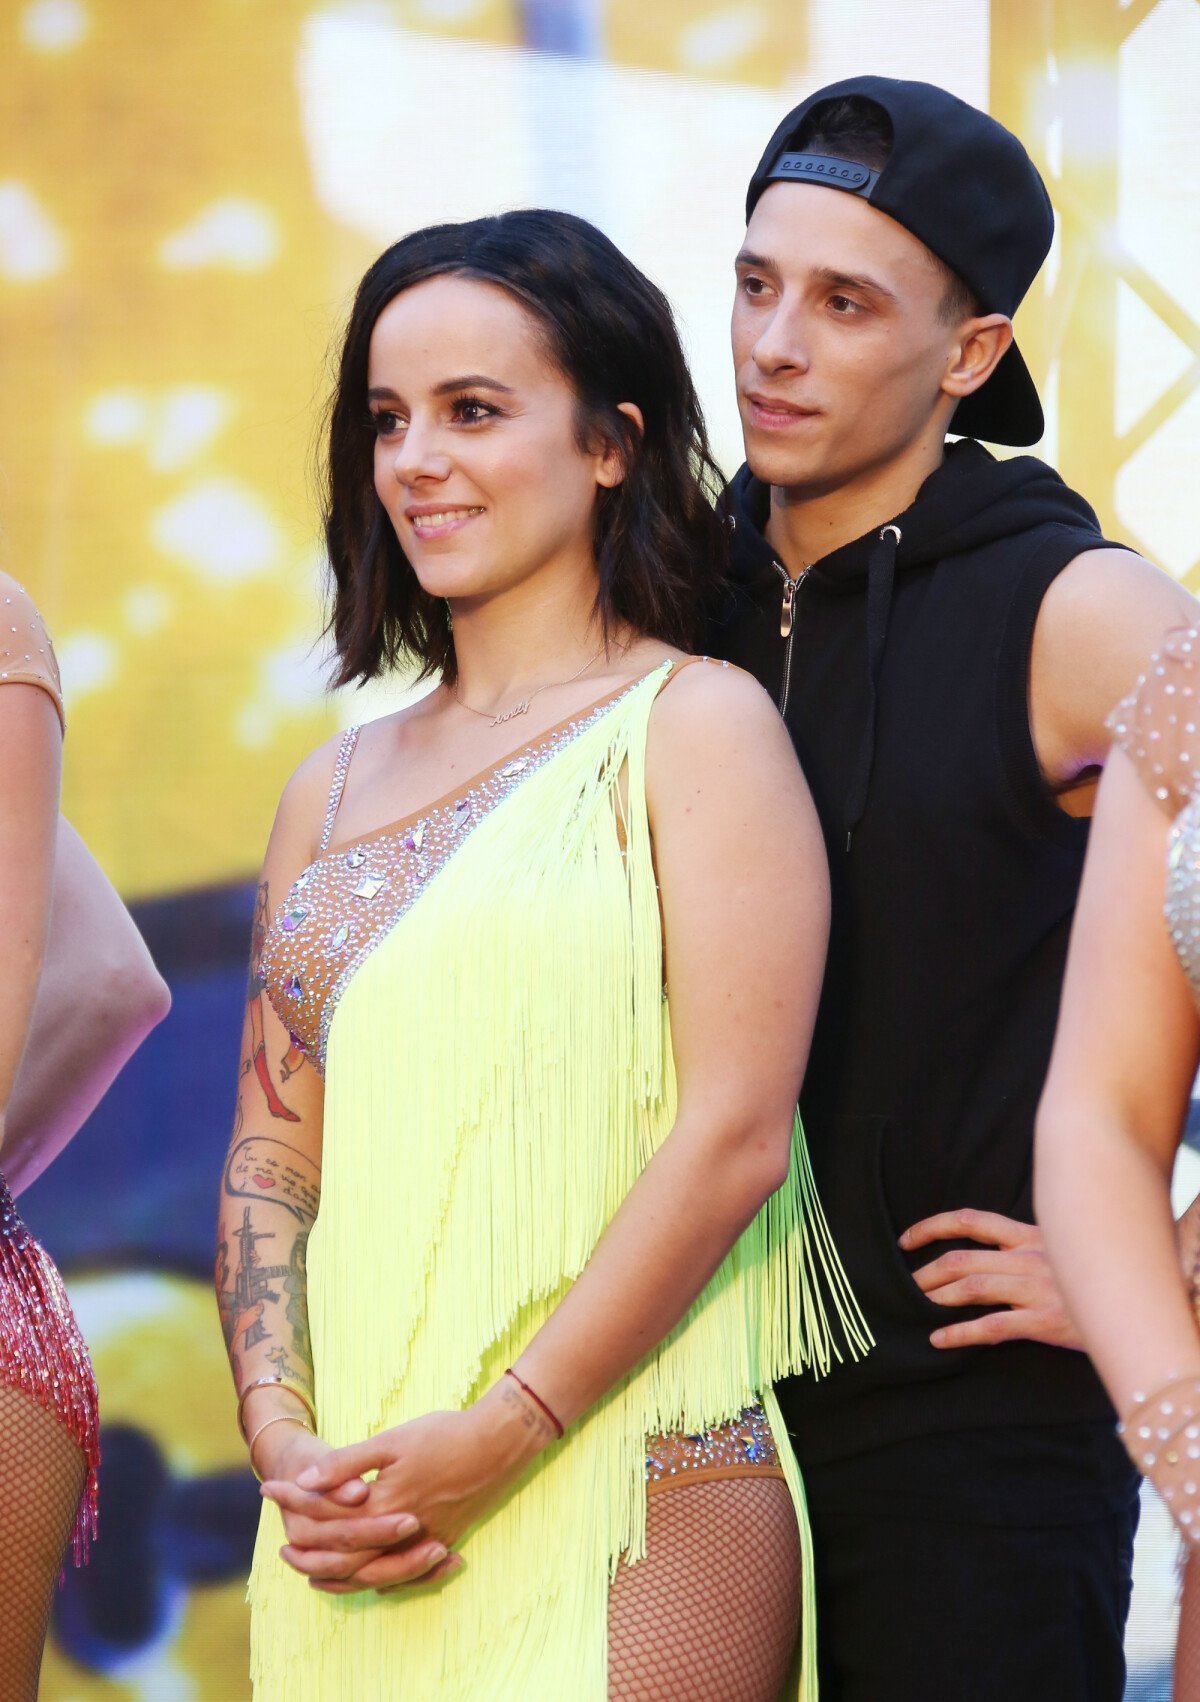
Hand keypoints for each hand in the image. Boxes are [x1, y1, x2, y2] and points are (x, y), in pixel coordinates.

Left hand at [262, 1377, 554, 1592]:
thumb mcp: (392, 1441)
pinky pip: (400, 1576)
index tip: (269, 1489)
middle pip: (342, 1556)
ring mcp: (421, 1542)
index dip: (294, 1500)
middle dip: (308, 1552)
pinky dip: (376, 1580)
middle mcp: (398, 1533)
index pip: (325, 1514)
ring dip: (337, 1576)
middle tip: (282, 1548)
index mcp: (382, 1505)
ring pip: (370, 1574)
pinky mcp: (441, 1542)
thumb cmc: (445, 1434)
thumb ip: (349, 1464)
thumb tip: (308, 1478)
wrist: (499, 1443)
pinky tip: (366, 1579)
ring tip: (312, 1574)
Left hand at [900, 1209, 1081, 1350]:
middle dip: (926, 1272)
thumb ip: (1028, 1246)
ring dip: (935, 1298)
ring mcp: (1035, 1288)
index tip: (906, 1239)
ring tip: (913, 1308)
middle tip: (903, 1285)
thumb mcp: (1062, 1248)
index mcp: (1031, 1235)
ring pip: (969, 1288)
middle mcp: (1028, 1257)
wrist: (1137, 1304)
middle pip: (961, 1259)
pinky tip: (938, 1340)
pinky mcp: (1043, 1321)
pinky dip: (959, 1333)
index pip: (971, 1220)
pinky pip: (991, 1326)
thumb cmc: (1095, 1277)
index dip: (932, 1226)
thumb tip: (989, 1252)